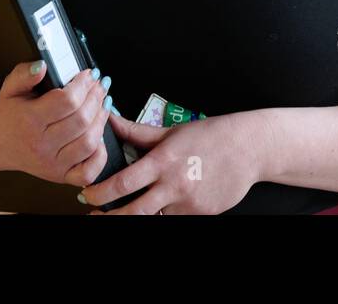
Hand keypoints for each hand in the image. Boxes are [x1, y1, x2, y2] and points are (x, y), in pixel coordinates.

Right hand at [0, 60, 114, 186]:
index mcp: (28, 121)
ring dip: (102, 119)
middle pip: (81, 120)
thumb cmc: (10, 114)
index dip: (83, 84)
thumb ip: (25, 73)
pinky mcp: (60, 175)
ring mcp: (51, 163)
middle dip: (96, 97)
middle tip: (100, 85)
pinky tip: (99, 135)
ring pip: (88, 142)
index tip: (89, 74)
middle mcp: (40, 145)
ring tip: (102, 103)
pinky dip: (100, 154)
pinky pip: (89, 171)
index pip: (66, 100)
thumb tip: (42, 65)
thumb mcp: (11, 88)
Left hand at [81, 112, 264, 214]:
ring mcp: (188, 203)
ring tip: (130, 208)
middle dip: (110, 216)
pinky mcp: (201, 214)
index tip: (87, 194)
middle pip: (133, 211)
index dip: (100, 192)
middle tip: (96, 214)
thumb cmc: (212, 136)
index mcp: (163, 161)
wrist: (250, 147)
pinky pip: (176, 217)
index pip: (123, 183)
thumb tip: (111, 121)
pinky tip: (169, 200)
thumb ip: (138, 132)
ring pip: (155, 216)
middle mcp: (174, 185)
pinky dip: (168, 211)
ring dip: (141, 214)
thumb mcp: (172, 131)